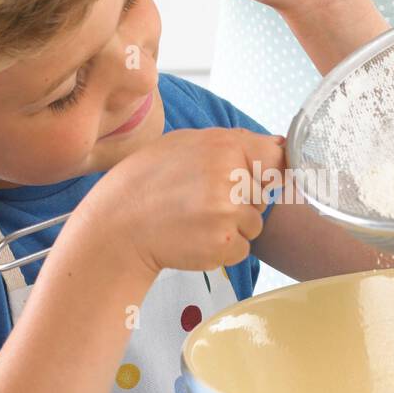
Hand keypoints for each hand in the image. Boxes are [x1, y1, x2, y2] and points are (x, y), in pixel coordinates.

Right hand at [91, 127, 285, 275]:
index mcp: (222, 145)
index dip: (263, 173)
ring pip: (253, 225)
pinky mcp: (224, 242)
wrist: (116, 226)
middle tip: (201, 203)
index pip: (275, 158)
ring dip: (232, 228)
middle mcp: (230, 176)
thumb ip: (231, 143)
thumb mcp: (183, 144)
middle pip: (262, 196)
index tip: (249, 181)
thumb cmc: (144, 184)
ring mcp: (228, 212)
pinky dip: (222, 249)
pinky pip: (242, 249)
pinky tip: (194, 239)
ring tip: (194, 222)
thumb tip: (277, 146)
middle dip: (240, 202)